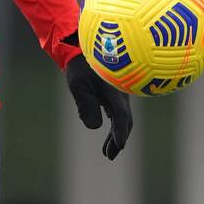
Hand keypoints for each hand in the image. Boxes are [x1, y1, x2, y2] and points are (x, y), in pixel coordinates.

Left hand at [62, 31, 132, 160]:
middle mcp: (121, 94)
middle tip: (110, 156)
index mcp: (115, 91)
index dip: (120, 132)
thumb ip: (85, 104)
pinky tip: (108, 134)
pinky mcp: (114, 94)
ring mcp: (119, 94)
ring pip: (122, 119)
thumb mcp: (78, 84)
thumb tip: (94, 127)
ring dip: (116, 136)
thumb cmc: (80, 65)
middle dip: (118, 140)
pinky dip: (114, 126)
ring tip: (107, 153)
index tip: (119, 147)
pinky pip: (117, 114)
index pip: (121, 116)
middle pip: (125, 121)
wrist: (83, 47)